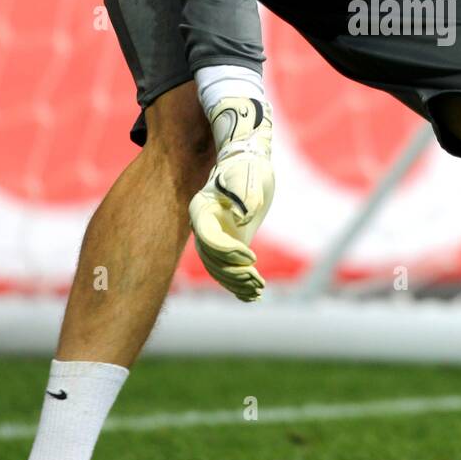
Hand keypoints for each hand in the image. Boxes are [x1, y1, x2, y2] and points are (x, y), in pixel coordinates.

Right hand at [189, 97, 274, 301]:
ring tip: (259, 289)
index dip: (228, 252)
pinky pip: (226, 269)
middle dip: (234, 274)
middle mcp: (203, 226)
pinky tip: (252, 296)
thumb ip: (245, 193)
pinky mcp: (227, 243)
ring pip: (218, 268)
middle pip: (211, 259)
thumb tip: (243, 217)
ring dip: (237, 282)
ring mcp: (214, 236)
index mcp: (201, 210)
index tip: (253, 258)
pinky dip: (238, 285)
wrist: (248, 163)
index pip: (208, 239)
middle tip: (258, 281)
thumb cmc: (247, 167)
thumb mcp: (248, 176)